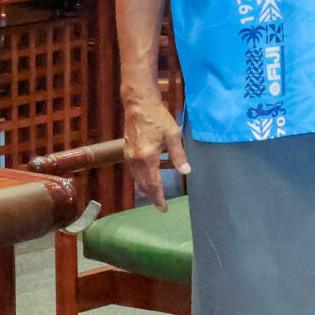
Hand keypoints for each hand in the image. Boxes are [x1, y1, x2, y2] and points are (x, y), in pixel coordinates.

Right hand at [122, 81, 188, 212]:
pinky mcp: (127, 151)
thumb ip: (179, 155)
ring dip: (146, 189)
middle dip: (152, 197)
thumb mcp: (173, 135)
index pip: (153, 185)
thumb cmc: (158, 117)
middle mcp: (135, 160)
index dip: (159, 198)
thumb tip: (186, 171)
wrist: (139, 105)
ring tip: (156, 196)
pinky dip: (141, 179)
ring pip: (137, 179)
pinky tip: (148, 180)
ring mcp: (129, 156)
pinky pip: (134, 171)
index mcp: (147, 157)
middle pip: (143, 185)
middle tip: (161, 207)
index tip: (164, 209)